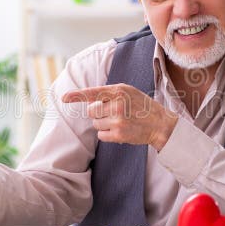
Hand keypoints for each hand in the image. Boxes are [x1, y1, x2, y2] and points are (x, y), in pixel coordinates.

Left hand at [62, 84, 178, 151]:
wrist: (160, 124)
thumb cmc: (142, 106)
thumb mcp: (128, 92)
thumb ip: (110, 93)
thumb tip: (88, 99)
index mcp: (119, 90)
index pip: (93, 92)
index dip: (76, 95)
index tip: (64, 98)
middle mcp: (117, 104)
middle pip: (91, 110)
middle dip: (98, 113)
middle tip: (113, 113)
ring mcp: (118, 120)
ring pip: (95, 123)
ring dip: (104, 123)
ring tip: (120, 121)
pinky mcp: (119, 135)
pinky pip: (101, 135)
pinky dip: (107, 134)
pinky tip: (120, 130)